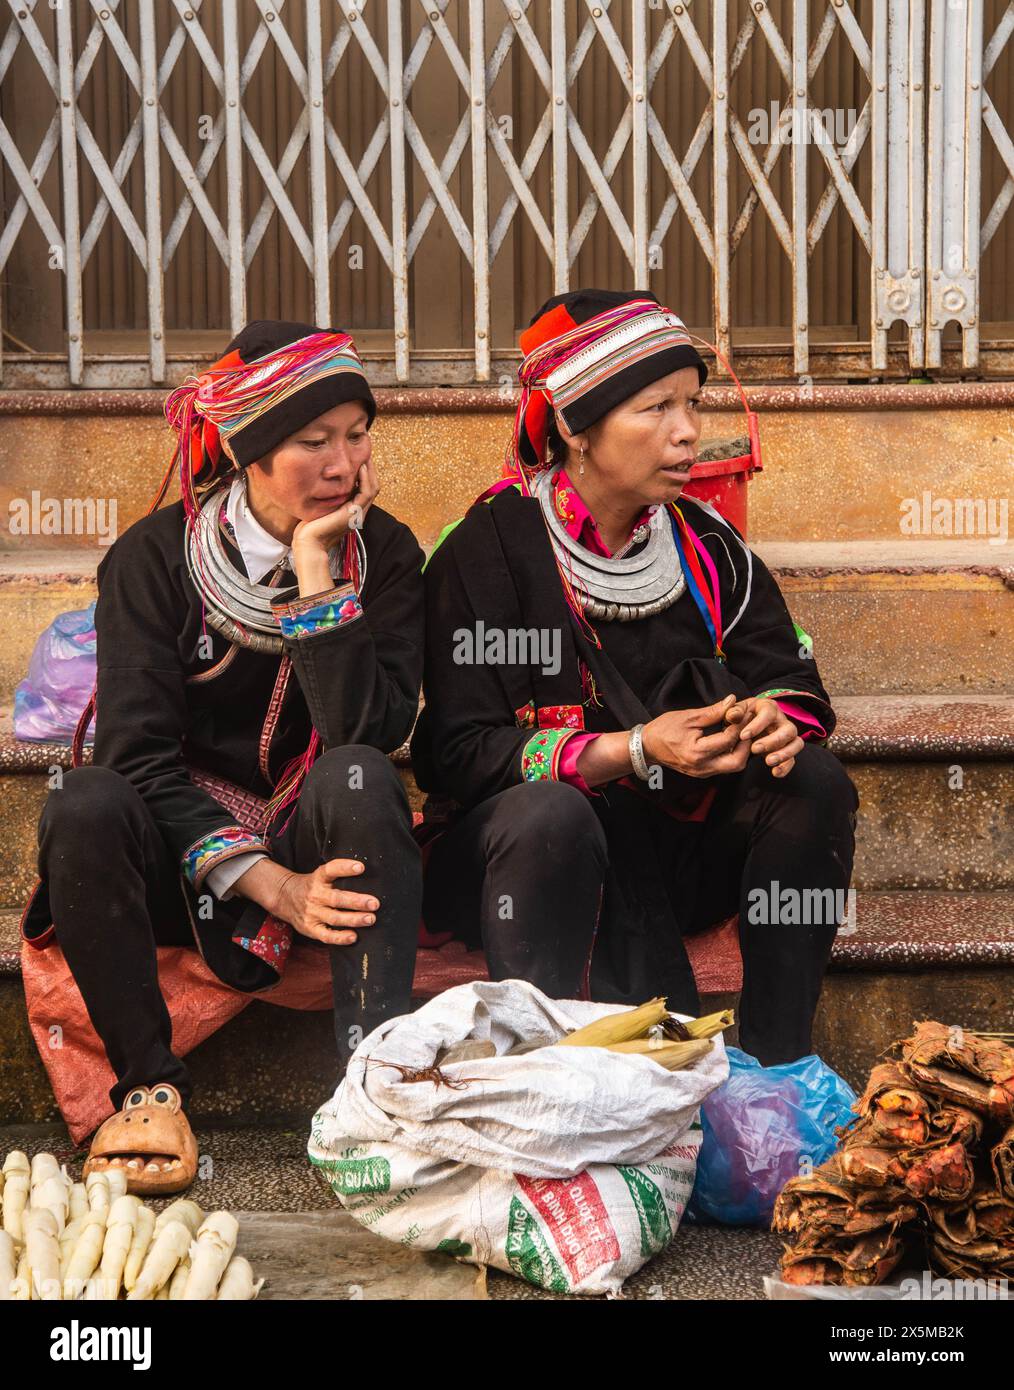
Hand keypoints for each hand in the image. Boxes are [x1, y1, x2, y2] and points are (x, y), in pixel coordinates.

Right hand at [271, 858, 379, 944]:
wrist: (285, 897)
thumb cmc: (312, 886)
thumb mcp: (321, 876)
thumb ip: (338, 876)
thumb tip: (368, 877)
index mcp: (318, 878)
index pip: (331, 869)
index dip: (345, 867)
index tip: (361, 867)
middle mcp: (315, 895)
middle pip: (337, 898)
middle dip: (357, 901)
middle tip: (374, 903)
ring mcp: (312, 913)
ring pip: (334, 918)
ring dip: (354, 919)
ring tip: (370, 919)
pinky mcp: (310, 928)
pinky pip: (326, 936)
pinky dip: (340, 938)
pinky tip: (353, 936)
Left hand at [290, 458, 379, 585]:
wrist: (308, 542)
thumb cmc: (310, 527)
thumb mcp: (320, 506)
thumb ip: (326, 496)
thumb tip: (321, 480)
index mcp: (352, 512)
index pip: (365, 489)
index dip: (365, 474)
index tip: (359, 459)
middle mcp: (358, 513)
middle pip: (372, 487)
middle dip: (370, 469)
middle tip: (365, 453)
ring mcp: (358, 513)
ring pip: (373, 488)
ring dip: (371, 471)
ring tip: (365, 456)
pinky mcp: (354, 513)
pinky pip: (366, 493)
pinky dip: (366, 479)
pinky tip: (361, 468)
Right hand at [641, 694, 751, 777]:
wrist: (647, 746)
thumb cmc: (664, 729)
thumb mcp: (689, 716)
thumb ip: (713, 711)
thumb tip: (733, 701)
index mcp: (697, 752)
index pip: (728, 739)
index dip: (740, 724)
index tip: (746, 712)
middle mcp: (702, 767)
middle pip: (738, 762)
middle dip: (746, 743)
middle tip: (748, 726)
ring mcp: (703, 773)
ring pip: (733, 766)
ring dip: (741, 749)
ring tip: (741, 731)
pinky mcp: (703, 773)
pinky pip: (724, 766)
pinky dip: (731, 753)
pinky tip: (730, 739)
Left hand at [725, 696, 802, 778]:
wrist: (744, 728)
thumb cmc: (740, 718)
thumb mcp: (734, 713)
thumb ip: (733, 712)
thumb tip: (733, 715)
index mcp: (768, 707)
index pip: (769, 713)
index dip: (757, 725)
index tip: (743, 736)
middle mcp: (782, 720)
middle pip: (789, 729)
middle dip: (773, 741)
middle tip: (755, 749)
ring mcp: (787, 736)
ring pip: (797, 743)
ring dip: (784, 754)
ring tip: (768, 761)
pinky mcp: (787, 750)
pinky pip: (792, 759)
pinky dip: (785, 766)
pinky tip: (775, 772)